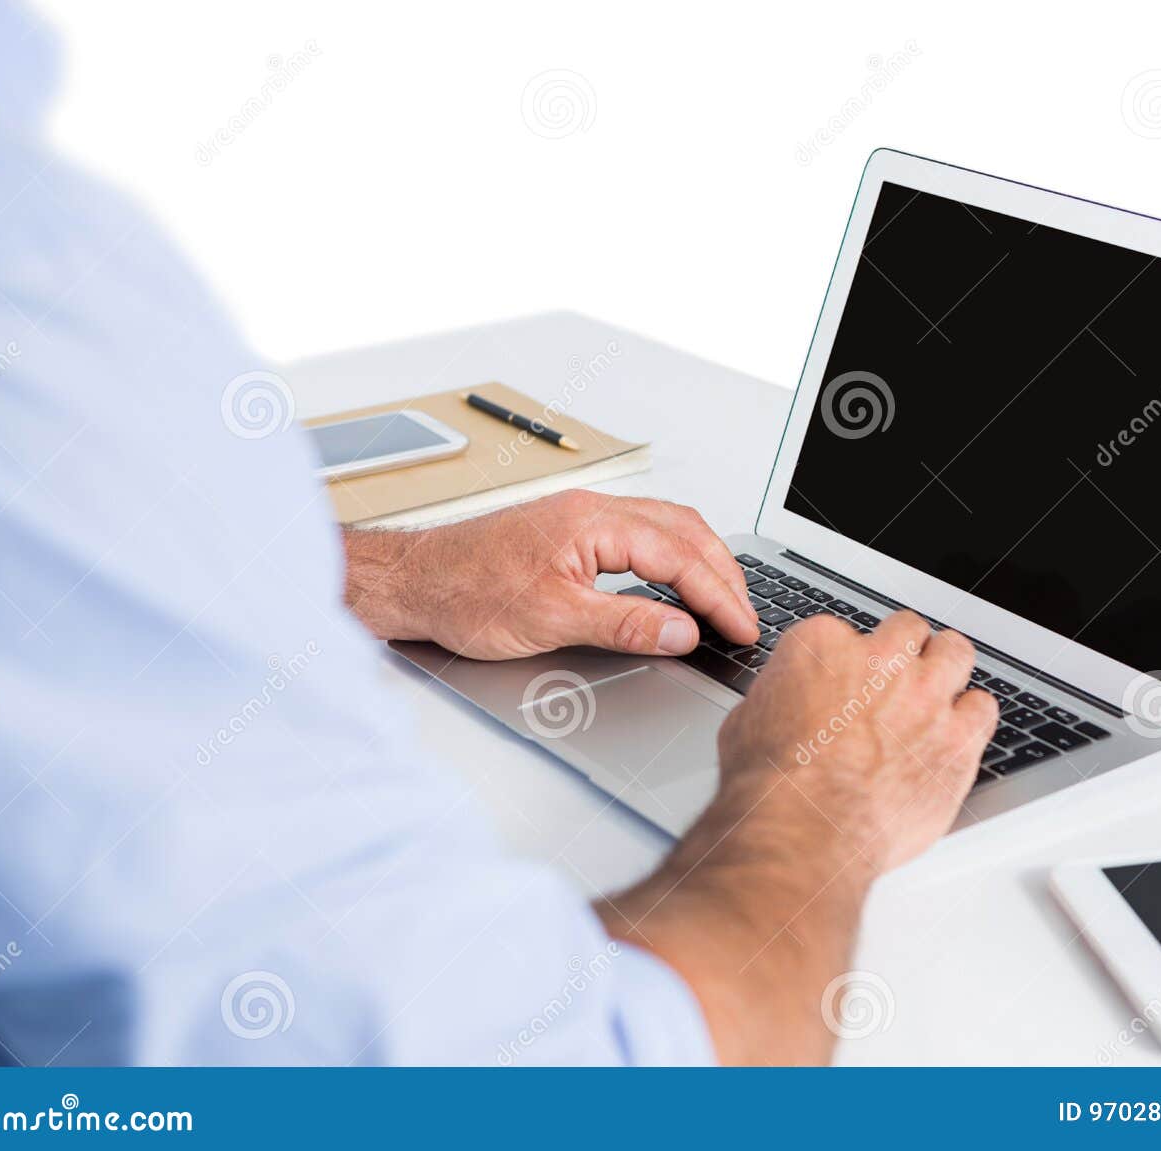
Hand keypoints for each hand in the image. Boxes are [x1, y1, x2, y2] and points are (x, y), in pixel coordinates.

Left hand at [340, 490, 759, 659]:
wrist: (414, 582)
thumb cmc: (464, 592)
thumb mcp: (551, 620)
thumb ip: (625, 623)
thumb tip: (682, 630)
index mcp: (593, 522)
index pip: (680, 557)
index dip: (719, 596)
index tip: (744, 628)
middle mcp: (592, 510)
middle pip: (685, 531)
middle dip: (723, 574)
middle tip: (746, 617)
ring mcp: (581, 517)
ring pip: (666, 528)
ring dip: (702, 562)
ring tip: (724, 600)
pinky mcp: (571, 532)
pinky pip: (641, 534)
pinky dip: (673, 557)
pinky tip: (676, 581)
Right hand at [599, 610, 997, 1063]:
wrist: (801, 829)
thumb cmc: (771, 784)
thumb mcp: (750, 721)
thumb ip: (782, 698)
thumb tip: (785, 706)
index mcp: (823, 646)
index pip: (848, 631)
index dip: (851, 661)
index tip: (850, 680)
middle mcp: (880, 661)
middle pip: (909, 631)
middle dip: (905, 653)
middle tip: (900, 677)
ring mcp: (925, 697)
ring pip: (956, 653)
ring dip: (947, 670)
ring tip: (940, 692)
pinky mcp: (958, 739)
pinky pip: (985, 707)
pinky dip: (973, 717)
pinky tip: (961, 731)